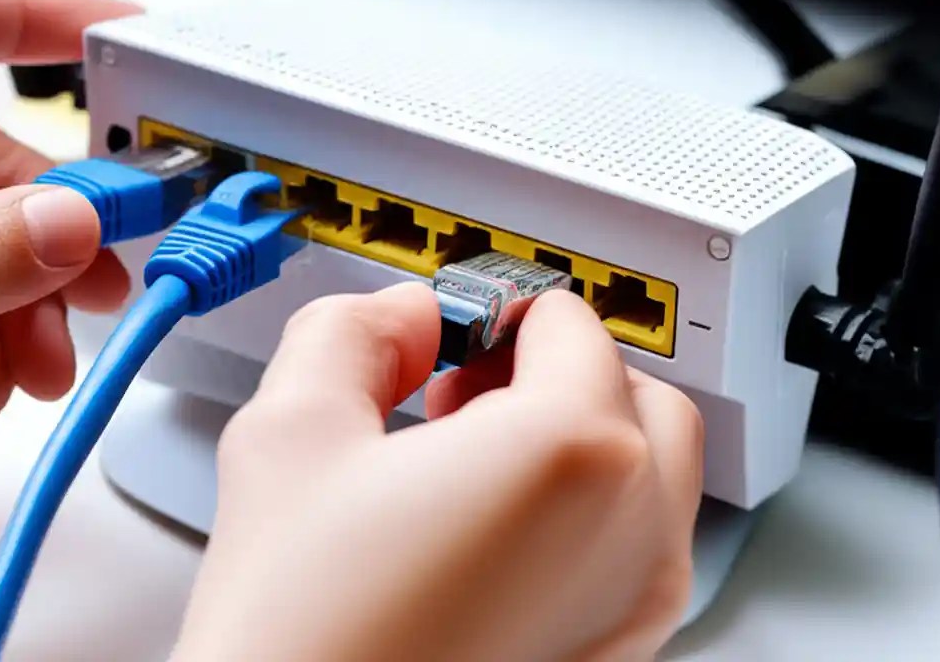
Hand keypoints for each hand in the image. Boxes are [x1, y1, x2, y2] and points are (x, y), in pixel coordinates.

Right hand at [175, 285, 703, 660]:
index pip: (569, 321)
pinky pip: (635, 546)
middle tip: (464, 388)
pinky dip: (584, 512)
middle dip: (552, 370)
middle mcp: (636, 530)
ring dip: (573, 438)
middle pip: (633, 389)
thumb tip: (403, 318)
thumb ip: (355, 329)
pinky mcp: (623, 653)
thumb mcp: (292, 432)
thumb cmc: (303, 638)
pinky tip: (488, 532)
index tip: (455, 331)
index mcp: (573, 454)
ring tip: (469, 462)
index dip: (498, 312)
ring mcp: (640, 603)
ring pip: (646, 470)